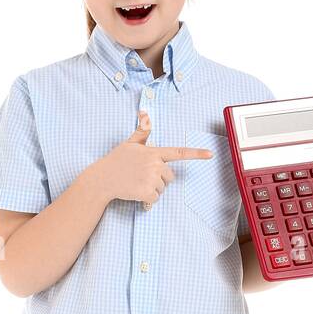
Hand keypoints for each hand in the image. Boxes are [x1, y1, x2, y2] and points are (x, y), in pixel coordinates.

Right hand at [92, 110, 212, 210]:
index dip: (196, 154)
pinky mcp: (146, 192)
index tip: (210, 154)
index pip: (179, 152)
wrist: (102, 179)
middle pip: (170, 177)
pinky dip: (147, 200)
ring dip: (152, 190)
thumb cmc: (116, 160)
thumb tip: (145, 112)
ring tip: (136, 184)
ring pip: (162, 189)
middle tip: (141, 177)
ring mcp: (151, 179)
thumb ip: (142, 131)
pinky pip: (154, 199)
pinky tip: (136, 193)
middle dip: (159, 179)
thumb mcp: (129, 143)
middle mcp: (155, 165)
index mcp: (153, 152)